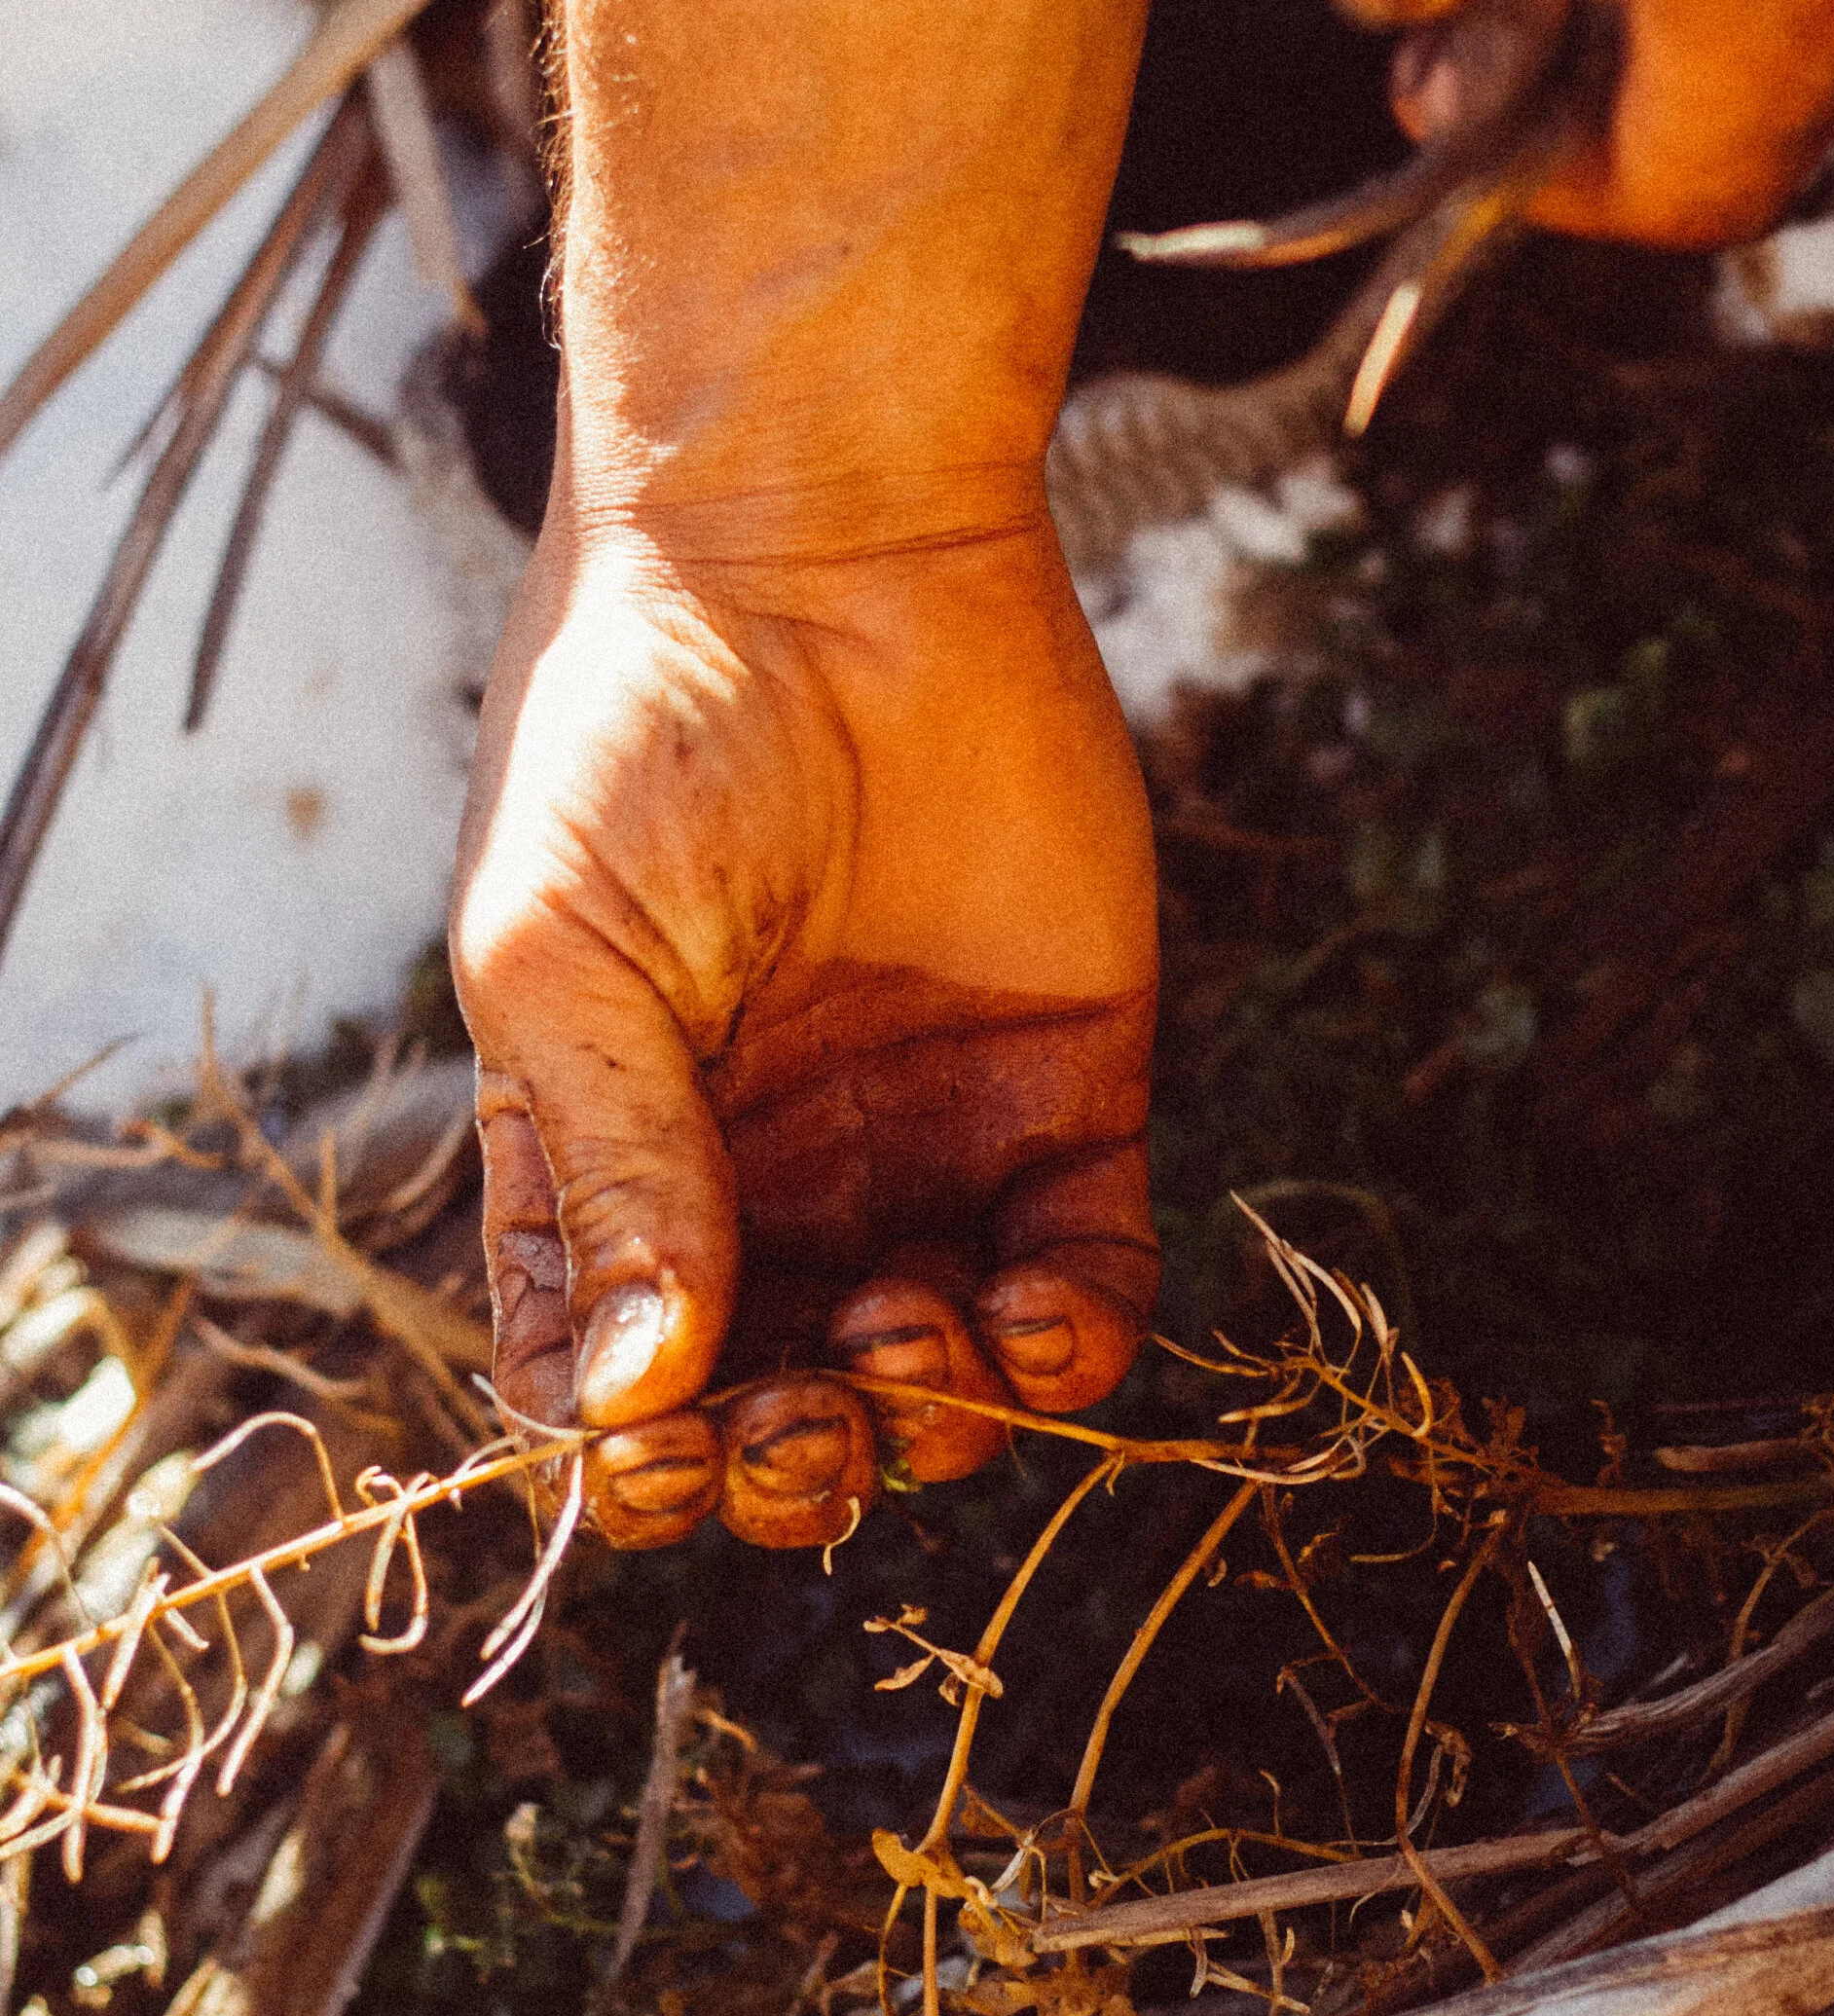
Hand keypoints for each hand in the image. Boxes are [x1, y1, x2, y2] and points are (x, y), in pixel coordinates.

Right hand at [449, 487, 1159, 1550]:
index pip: (614, 1384)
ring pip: (941, 1383)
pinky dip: (1073, 1350)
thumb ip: (613, 1169)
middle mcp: (763, 1179)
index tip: (666, 1452)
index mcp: (610, 1162)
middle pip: (779, 1413)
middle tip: (806, 1426)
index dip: (637, 1463)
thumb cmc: (640, 732)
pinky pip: (1087, 1283)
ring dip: (931, 1421)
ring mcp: (917, 1146)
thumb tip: (637, 1399)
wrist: (824, 546)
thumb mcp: (564, 956)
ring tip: (912, 1321)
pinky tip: (1037, 1318)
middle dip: (792, 1469)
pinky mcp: (1064, 1093)